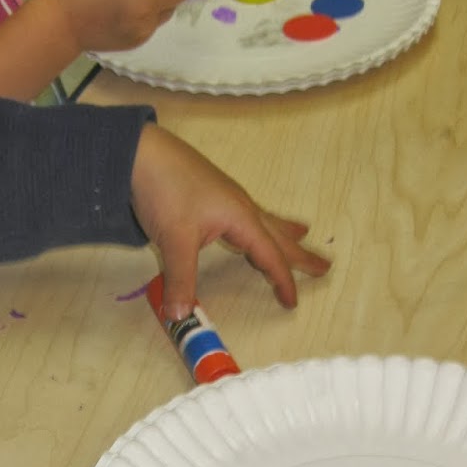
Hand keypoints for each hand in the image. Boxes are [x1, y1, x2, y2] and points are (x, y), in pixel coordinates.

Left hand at [129, 124, 329, 318]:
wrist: (140, 151)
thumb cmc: (164, 189)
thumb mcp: (174, 240)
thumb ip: (181, 279)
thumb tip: (181, 315)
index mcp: (240, 218)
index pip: (269, 256)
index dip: (282, 280)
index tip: (292, 302)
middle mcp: (241, 206)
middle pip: (278, 235)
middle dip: (300, 253)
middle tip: (325, 266)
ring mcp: (227, 197)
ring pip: (265, 220)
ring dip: (284, 232)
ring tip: (302, 233)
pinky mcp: (212, 192)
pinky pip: (248, 212)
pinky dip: (261, 222)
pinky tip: (251, 220)